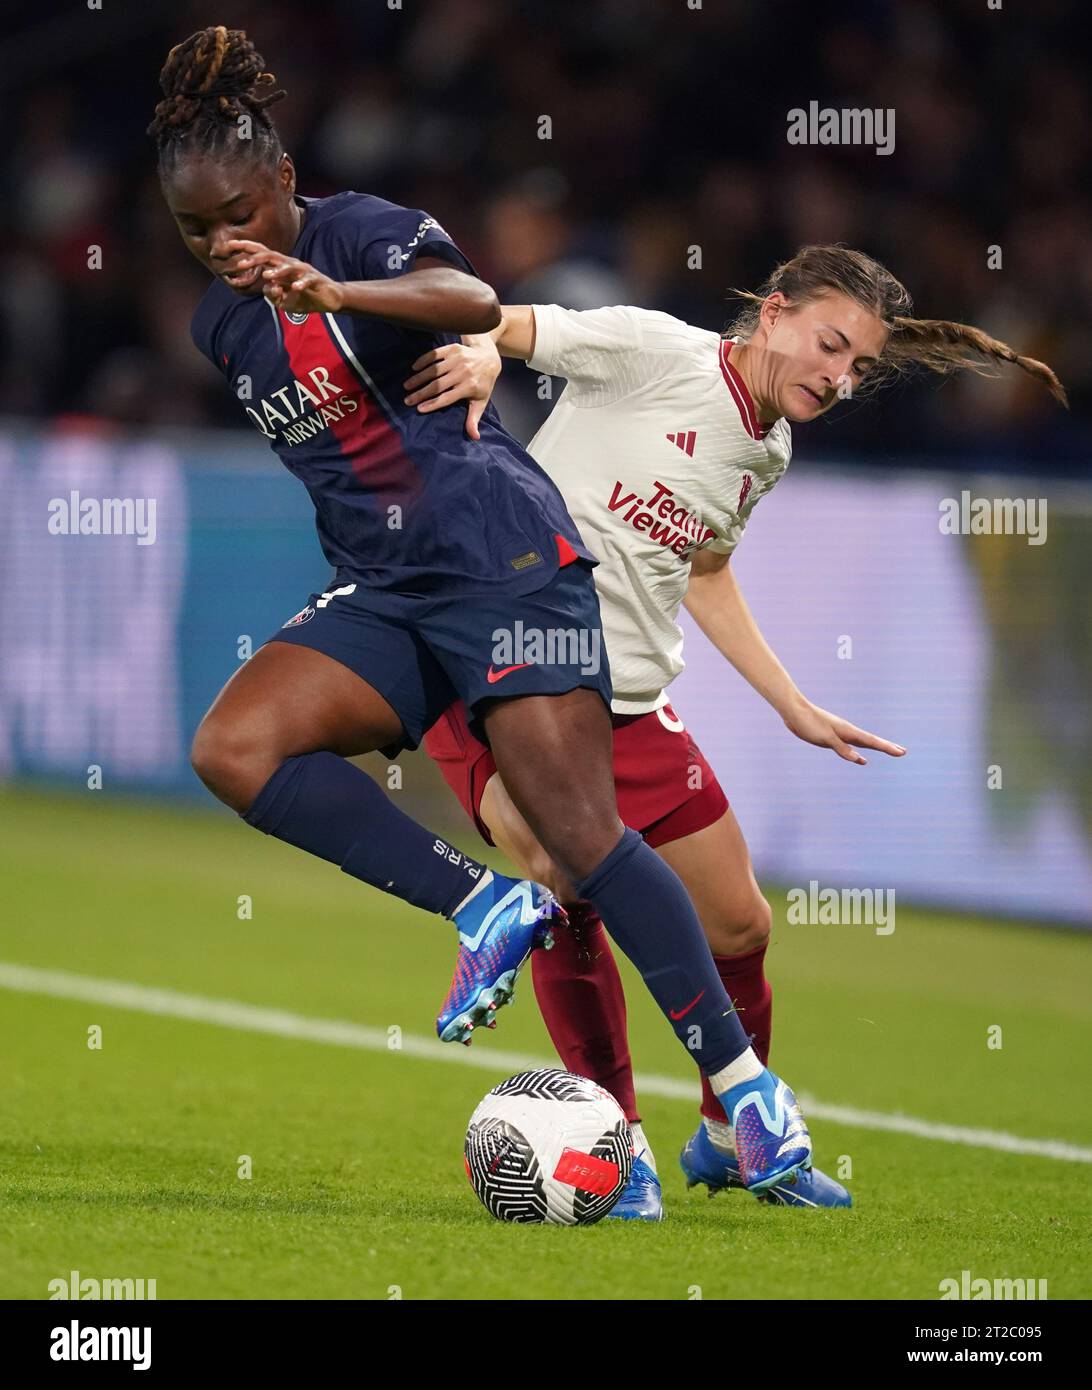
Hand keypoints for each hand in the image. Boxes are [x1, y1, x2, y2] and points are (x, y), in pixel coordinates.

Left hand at [224, 239, 345, 313]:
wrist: (329, 299)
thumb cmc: (305, 297)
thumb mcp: (284, 301)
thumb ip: (272, 295)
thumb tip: (266, 287)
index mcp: (280, 267)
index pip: (261, 253)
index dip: (245, 248)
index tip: (228, 246)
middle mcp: (290, 264)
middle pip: (271, 256)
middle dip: (255, 259)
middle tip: (240, 264)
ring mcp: (304, 271)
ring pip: (289, 267)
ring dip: (277, 271)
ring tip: (267, 276)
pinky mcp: (316, 280)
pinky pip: (308, 280)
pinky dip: (301, 284)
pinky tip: (295, 289)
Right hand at [403, 339, 501, 439]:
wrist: (489, 358)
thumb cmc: (482, 383)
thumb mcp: (481, 402)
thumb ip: (474, 418)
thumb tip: (474, 437)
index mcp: (470, 387)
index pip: (447, 398)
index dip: (433, 403)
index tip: (419, 409)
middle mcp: (463, 372)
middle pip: (438, 385)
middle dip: (421, 393)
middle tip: (407, 400)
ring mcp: (458, 359)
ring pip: (434, 370)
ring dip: (418, 378)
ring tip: (407, 385)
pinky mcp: (453, 349)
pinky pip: (435, 354)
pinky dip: (423, 360)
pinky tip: (414, 368)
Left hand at [782, 695, 906, 764]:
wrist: (794, 711)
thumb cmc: (809, 723)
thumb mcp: (826, 738)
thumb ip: (842, 748)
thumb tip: (859, 760)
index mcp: (848, 731)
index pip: (872, 742)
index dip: (887, 748)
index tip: (902, 752)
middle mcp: (847, 732)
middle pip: (871, 741)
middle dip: (887, 747)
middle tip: (902, 752)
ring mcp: (841, 734)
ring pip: (862, 743)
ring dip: (876, 748)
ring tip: (888, 751)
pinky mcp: (832, 736)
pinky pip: (851, 747)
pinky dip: (859, 753)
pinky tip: (861, 759)